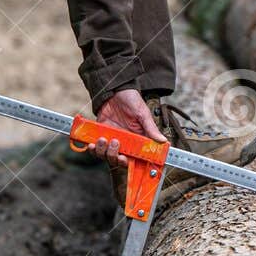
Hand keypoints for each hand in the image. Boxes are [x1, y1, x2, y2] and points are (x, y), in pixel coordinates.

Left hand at [89, 90, 167, 209]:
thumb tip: (163, 141)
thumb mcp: (143, 114)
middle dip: (115, 157)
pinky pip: (95, 149)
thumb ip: (150, 128)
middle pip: (119, 160)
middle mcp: (125, 143)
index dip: (132, 164)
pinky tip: (92, 143)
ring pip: (106, 156)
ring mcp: (112, 140)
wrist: (115, 91)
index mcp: (138, 140)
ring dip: (104, 151)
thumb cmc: (131, 100)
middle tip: (116, 146)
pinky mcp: (100, 135)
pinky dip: (93, 149)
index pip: (136, 158)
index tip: (128, 161)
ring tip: (103, 139)